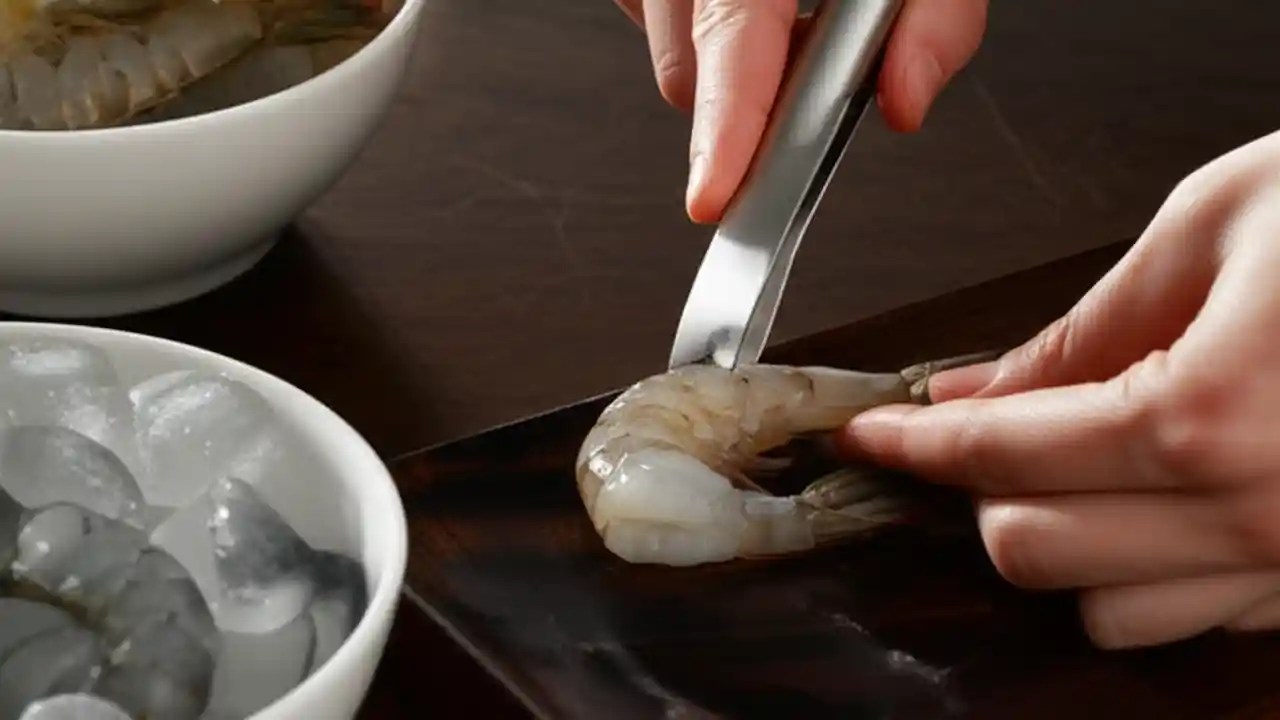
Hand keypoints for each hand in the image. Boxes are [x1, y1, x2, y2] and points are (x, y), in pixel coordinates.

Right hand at [610, 0, 987, 222]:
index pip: (729, 35)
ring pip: (668, 45)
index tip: (717, 193)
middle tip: (817, 48)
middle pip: (685, 65)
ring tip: (791, 1)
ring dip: (726, 53)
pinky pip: (656, 11)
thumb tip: (905, 101)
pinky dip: (708, 22)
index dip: (724, 125)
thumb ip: (937, 15)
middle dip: (745, 95)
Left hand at [841, 128, 1279, 649]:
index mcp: (1210, 416)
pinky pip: (1202, 616)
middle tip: (979, 432)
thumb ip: (1082, 329)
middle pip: (1034, 553)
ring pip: (1111, 612)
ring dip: (1067, 541)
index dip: (914, 445)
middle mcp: (1259, 513)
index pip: (1000, 455)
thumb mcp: (1212, 231)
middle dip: (983, 492)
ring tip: (1077, 464)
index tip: (874, 435)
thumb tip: (984, 385)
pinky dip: (1151, 567)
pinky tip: (1159, 496)